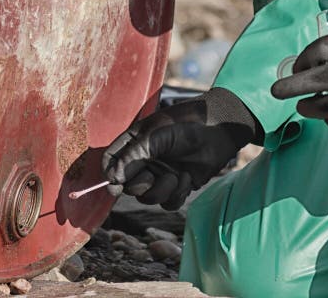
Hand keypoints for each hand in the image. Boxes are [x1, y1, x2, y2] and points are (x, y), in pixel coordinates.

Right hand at [102, 88, 260, 209]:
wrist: (218, 130)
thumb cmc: (186, 124)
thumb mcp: (156, 136)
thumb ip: (133, 156)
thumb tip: (112, 179)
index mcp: (135, 143)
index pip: (111, 161)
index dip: (109, 175)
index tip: (116, 183)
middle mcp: (145, 161)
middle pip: (128, 186)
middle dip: (141, 184)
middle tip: (153, 175)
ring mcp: (160, 174)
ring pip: (148, 198)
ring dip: (162, 190)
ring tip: (176, 175)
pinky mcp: (177, 186)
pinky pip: (168, 203)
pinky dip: (178, 193)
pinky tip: (188, 177)